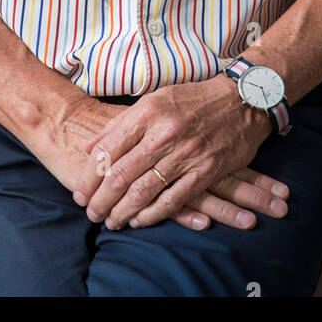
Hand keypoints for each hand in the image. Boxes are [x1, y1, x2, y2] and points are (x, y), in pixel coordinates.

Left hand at [71, 75, 290, 229]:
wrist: (241, 100)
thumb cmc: (192, 100)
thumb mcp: (154, 100)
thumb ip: (120, 125)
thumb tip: (89, 147)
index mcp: (147, 112)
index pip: (108, 150)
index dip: (90, 176)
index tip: (80, 192)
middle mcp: (163, 133)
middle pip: (121, 175)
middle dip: (101, 200)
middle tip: (91, 214)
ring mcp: (185, 154)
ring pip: (143, 191)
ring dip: (122, 212)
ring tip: (111, 222)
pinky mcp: (205, 171)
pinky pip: (172, 200)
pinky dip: (152, 215)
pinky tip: (139, 221)